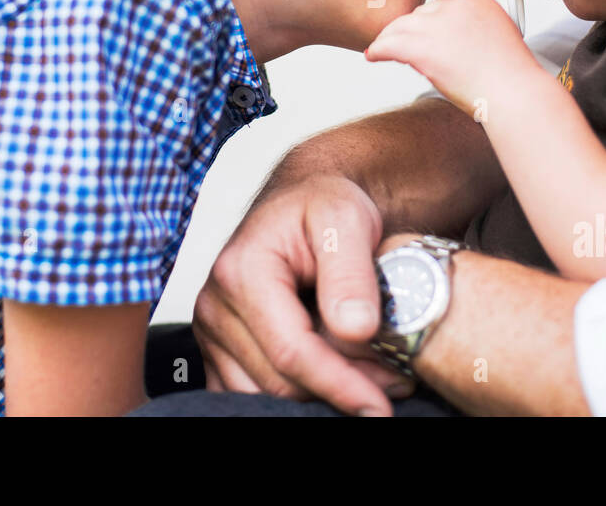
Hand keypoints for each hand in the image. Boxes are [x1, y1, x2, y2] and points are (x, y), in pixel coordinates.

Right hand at [192, 173, 413, 415]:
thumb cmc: (325, 204)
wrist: (304, 200)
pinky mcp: (218, 350)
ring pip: (264, 393)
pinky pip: (253, 391)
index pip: (290, 350)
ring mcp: (212, 332)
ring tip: (370, 378)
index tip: (380, 405)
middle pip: (278, 380)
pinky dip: (297, 393)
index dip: (338, 384)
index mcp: (241, 271)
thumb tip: (355, 329)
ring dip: (319, 396)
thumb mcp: (348, 219)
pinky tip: (336, 376)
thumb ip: (351, 274)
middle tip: (393, 388)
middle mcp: (215, 305)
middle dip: (337, 392)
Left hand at [365, 0, 539, 116]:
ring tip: (384, 49)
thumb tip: (456, 44)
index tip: (423, 33)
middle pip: (420, 13)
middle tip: (403, 45)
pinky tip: (374, 55)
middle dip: (411, 30)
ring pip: (401, 26)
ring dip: (391, 38)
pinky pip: (390, 43)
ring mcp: (437, 25)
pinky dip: (379, 50)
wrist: (514, 94)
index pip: (442, 4)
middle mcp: (456, 8)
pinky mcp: (422, 46)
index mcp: (478, 2)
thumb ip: (476, 34)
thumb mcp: (500, 42)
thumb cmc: (512, 78)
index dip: (429, 21)